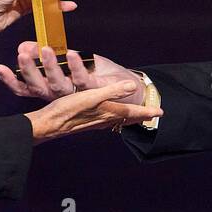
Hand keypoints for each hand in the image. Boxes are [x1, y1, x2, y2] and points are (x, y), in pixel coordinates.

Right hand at [0, 46, 142, 105]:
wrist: (126, 87)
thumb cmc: (93, 72)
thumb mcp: (68, 58)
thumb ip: (47, 53)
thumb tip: (24, 44)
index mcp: (50, 88)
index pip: (26, 86)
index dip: (11, 80)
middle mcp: (60, 95)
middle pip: (38, 86)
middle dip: (28, 70)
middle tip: (20, 54)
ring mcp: (75, 94)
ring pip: (58, 84)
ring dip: (50, 67)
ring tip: (44, 49)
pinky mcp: (93, 91)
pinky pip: (82, 79)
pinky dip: (76, 65)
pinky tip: (72, 53)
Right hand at [25, 80, 162, 143]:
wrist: (50, 125)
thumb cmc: (69, 110)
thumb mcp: (93, 96)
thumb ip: (113, 91)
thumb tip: (133, 86)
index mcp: (109, 112)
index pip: (133, 112)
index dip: (147, 111)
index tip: (161, 112)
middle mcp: (104, 119)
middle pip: (127, 119)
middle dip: (140, 116)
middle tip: (152, 115)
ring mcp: (95, 122)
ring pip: (117, 120)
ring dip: (128, 117)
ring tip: (135, 116)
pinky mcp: (85, 122)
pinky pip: (106, 121)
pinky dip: (113, 118)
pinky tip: (107, 117)